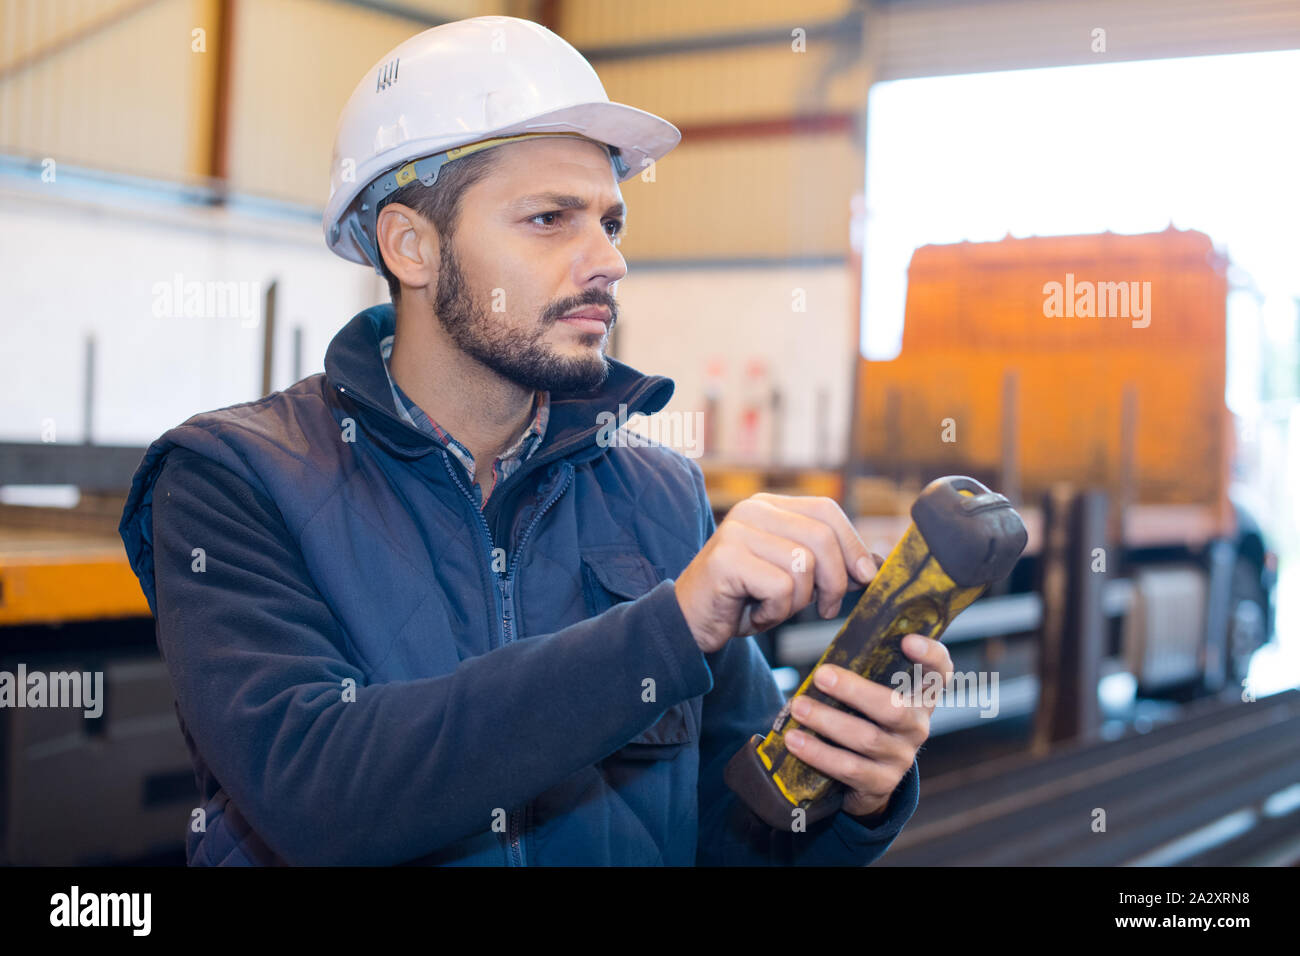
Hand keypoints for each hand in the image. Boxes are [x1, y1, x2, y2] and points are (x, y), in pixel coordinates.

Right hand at [673, 493, 877, 653]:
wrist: (690, 623)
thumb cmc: (744, 599)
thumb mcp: (791, 576)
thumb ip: (825, 563)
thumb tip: (872, 565)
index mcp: (769, 506)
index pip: (826, 510)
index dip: (853, 544)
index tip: (865, 577)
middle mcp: (751, 510)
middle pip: (821, 537)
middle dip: (835, 581)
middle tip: (825, 608)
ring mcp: (736, 532)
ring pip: (803, 566)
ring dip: (798, 602)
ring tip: (774, 608)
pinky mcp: (726, 560)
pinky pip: (780, 588)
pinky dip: (775, 613)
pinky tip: (756, 615)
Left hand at [784, 633, 953, 817]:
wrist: (866, 779)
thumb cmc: (864, 720)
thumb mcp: (871, 697)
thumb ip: (863, 675)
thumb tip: (825, 661)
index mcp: (919, 697)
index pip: (939, 673)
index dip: (930, 656)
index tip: (907, 640)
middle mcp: (917, 727)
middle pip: (894, 709)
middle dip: (855, 690)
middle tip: (821, 675)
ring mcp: (901, 757)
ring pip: (867, 738)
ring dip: (828, 721)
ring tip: (798, 707)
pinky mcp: (881, 783)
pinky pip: (849, 768)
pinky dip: (818, 753)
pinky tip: (794, 740)